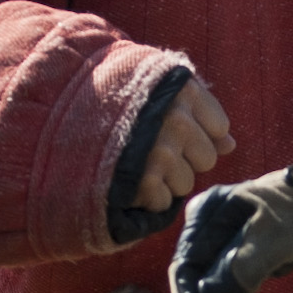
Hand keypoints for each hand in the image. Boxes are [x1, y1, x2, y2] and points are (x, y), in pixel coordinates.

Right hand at [128, 76, 233, 214]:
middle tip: (151, 146)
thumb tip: (231, 146)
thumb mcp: (158, 90)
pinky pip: (162, 202)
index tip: (172, 126)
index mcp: (184, 91)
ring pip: (185, 183)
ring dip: (165, 179)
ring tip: (136, 161)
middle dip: (184, 158)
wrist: (61, 110)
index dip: (199, 132)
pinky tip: (128, 178)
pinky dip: (146, 197)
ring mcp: (158, 151)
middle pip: (207, 159)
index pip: (220, 129)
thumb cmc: (116, 98)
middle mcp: (176, 119)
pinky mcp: (141, 180)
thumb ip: (197, 111)